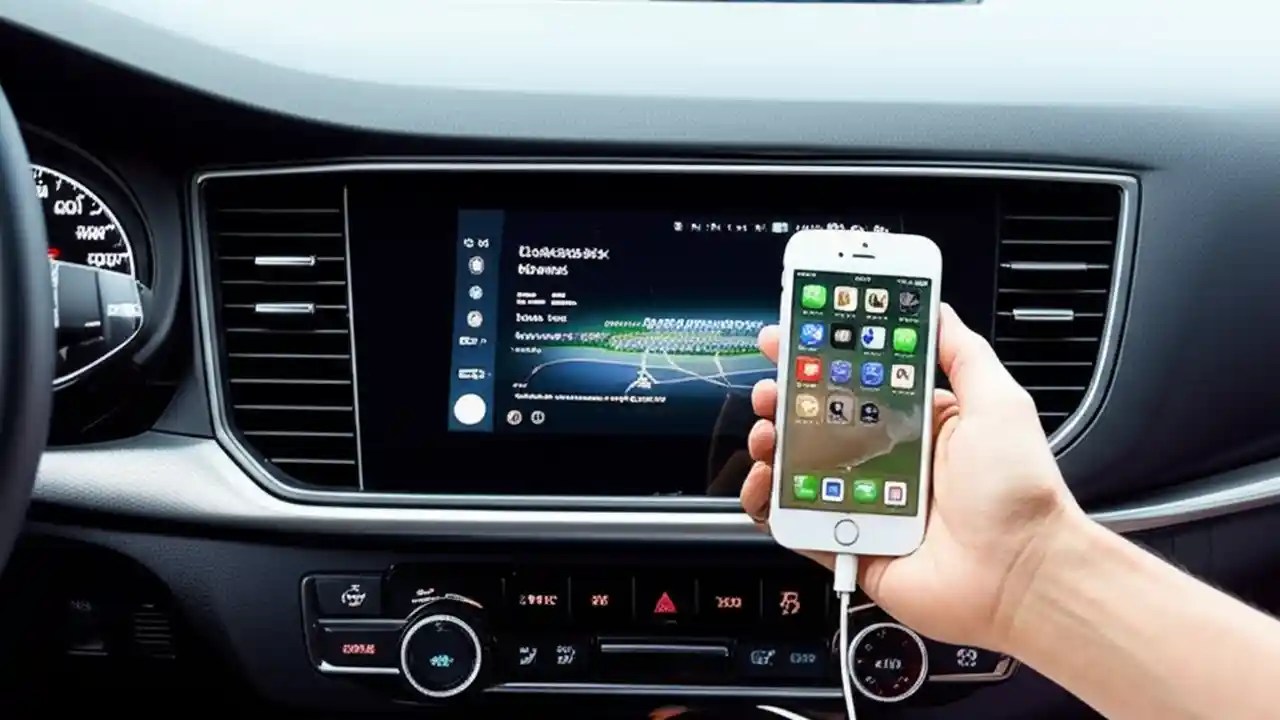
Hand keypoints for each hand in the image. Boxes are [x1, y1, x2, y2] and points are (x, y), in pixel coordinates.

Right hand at [740, 304, 1084, 650]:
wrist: (1021, 575)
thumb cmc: (1019, 493)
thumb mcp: (998, 402)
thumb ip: (962, 354)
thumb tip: (936, 309)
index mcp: (919, 425)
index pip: (857, 382)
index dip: (821, 360)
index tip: (792, 338)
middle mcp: (889, 462)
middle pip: (819, 422)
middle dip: (785, 398)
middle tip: (771, 387)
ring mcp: (867, 504)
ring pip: (800, 469)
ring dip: (773, 445)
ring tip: (768, 434)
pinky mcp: (852, 545)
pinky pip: (799, 523)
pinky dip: (771, 505)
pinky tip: (765, 483)